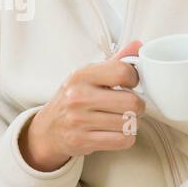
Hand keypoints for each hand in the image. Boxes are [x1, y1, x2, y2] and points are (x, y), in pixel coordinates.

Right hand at [20, 40, 146, 171]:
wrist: (48, 129)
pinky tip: (116, 132)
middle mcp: (78, 96)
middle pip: (132, 102)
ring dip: (131, 123)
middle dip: (138, 106)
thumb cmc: (73, 99)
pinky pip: (123, 140)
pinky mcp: (83, 140)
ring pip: (129, 123)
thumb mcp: (88, 76)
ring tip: (120, 119)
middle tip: (130, 106)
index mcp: (81, 75)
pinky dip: (126, 137)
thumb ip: (115, 62)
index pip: (122, 72)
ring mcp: (79, 120)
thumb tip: (139, 46)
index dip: (134, 78)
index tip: (130, 83)